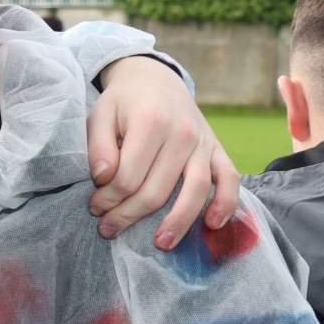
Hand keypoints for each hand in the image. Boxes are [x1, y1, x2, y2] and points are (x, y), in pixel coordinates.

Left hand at [87, 57, 239, 250]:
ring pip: (195, 190)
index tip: (94, 208)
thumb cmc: (123, 103)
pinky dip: (226, 202)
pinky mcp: (217, 149)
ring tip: (160, 244)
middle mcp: (181, 134)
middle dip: (129, 215)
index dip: (107, 200)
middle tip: (108, 229)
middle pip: (157, 190)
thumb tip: (102, 178)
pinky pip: (229, 178)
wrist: (155, 80)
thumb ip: (98, 147)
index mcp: (150, 123)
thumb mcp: (100, 115)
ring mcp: (203, 143)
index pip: (127, 178)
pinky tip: (213, 224)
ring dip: (178, 222)